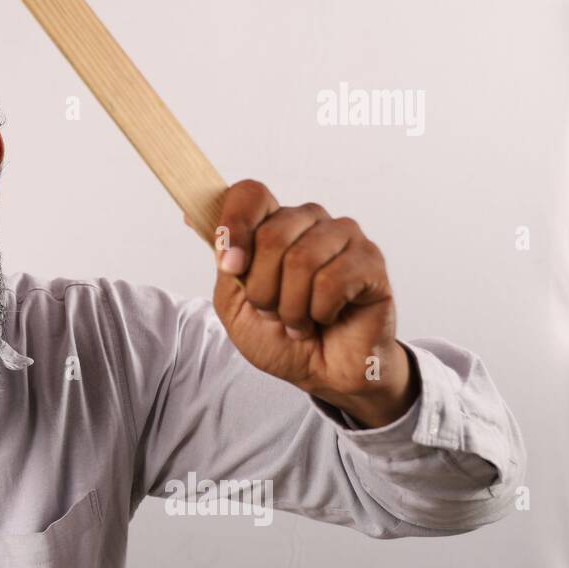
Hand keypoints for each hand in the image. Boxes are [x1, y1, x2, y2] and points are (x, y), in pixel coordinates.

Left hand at [190, 179, 419, 428]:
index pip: (250, 194)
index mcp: (273, 223)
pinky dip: (319, 312)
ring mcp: (343, 236)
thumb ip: (223, 264)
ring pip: (302, 259)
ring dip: (291, 306)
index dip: (234, 226)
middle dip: (263, 289)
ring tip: (299, 320)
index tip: (231, 267)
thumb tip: (198, 223)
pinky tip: (326, 318)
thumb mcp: (233, 303)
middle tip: (273, 312)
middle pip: (272, 234)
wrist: (323, 373)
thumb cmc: (279, 335)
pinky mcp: (370, 260)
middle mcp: (308, 221)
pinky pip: (332, 280)